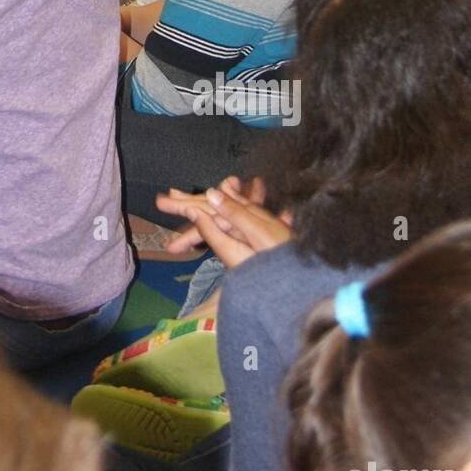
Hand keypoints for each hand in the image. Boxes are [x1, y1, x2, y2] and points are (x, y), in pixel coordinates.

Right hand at [158, 179, 290, 267]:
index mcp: (245, 214)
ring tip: (177, 224)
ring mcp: (252, 229)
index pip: (208, 204)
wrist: (309, 277)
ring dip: (198, 219)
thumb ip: (235, 214)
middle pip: (210, 208)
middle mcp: (246, 217)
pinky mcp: (257, 241)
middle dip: (187, 206)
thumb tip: (211, 193)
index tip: (163, 201)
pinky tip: (209, 223)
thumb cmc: (287, 258)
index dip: (185, 203)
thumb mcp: (260, 234)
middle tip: (161, 202)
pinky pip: (231, 230)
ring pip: (218, 220)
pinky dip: (216, 227)